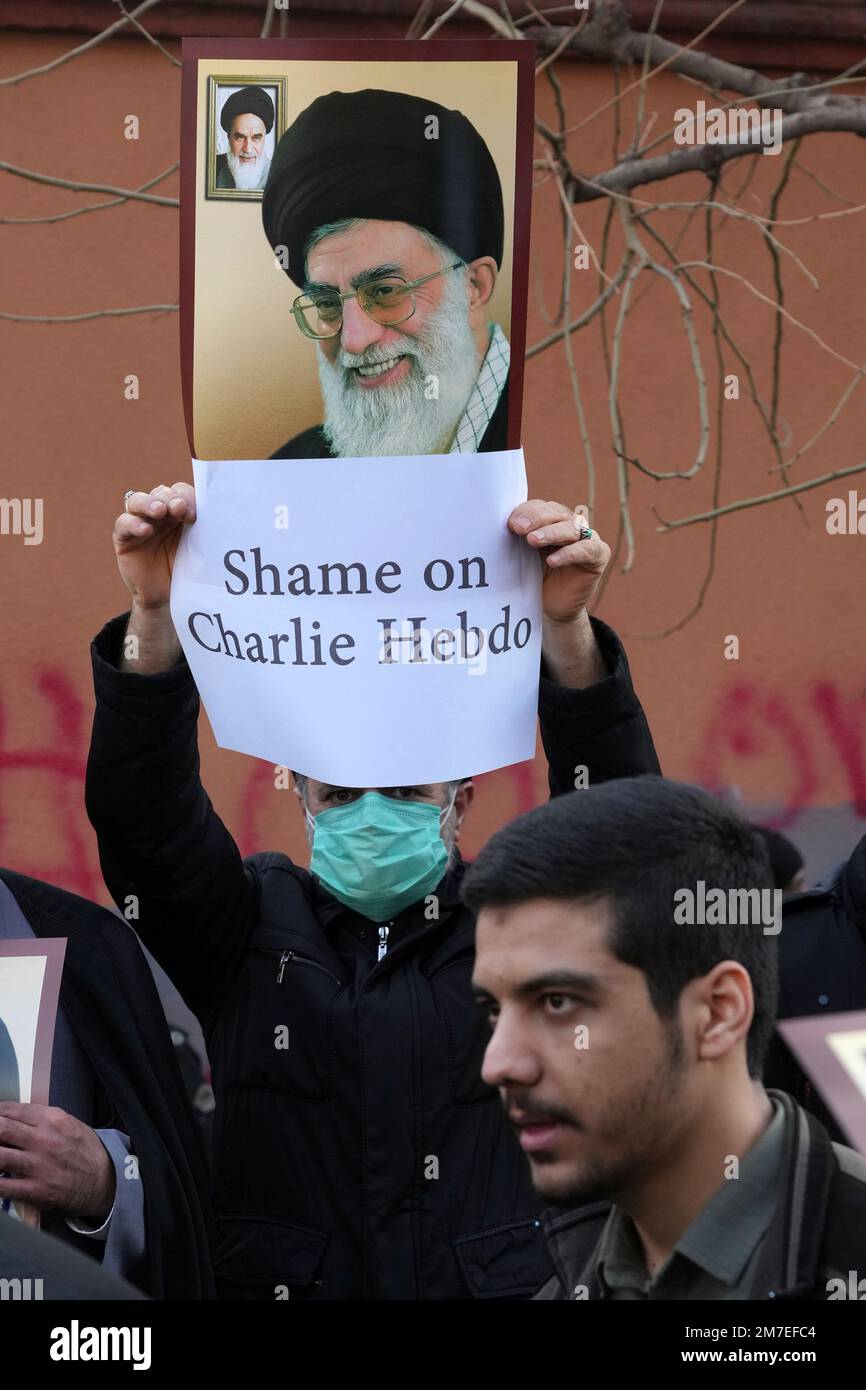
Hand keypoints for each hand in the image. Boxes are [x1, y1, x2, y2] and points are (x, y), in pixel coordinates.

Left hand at [0, 1103, 115, 1223]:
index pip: (11, 1110)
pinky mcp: (35, 1190)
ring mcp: (38, 1165)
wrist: (104, 1180)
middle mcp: (44, 1139)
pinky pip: (2, 1186)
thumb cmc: (85, 1151)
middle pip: (1, 1128)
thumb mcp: (68, 1123)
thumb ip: (40, 1119)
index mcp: (52, 1119)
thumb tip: (11, 1118)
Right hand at [114, 481, 196, 610]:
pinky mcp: (123, 537)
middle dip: (170, 498)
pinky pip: (123, 523)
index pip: (181, 493)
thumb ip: (203, 532)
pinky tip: (144, 529)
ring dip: (150, 503)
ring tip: (159, 510)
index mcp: (178, 512)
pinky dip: (133, 523)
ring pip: (138, 501)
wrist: (166, 596)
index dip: (187, 498)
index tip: (195, 514)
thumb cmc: (185, 570)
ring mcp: (139, 522)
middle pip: (161, 493)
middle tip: (179, 507)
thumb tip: (219, 517)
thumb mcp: (198, 550)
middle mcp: (158, 514)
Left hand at [508, 500, 609, 622]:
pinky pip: (587, 550)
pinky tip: (553, 560)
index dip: (526, 512)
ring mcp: (586, 538)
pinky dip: (570, 553)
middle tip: (519, 527)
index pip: (540, 507)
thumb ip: (517, 539)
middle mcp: (569, 525)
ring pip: (571, 528)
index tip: (510, 523)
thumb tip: (506, 525)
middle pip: (556, 513)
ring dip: (551, 533)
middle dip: (537, 518)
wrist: (551, 609)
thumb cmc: (534, 579)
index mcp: (550, 521)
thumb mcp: (522, 556)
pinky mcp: (599, 555)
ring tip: (533, 540)